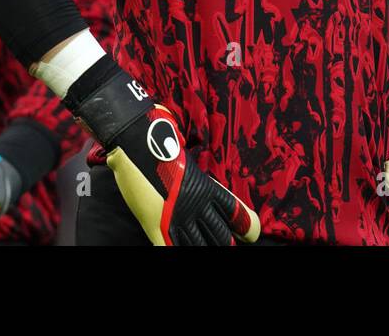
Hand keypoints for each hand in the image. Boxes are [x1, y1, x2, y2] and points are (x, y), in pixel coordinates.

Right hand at [69, 64, 259, 245]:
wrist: (136, 140)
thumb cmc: (159, 136)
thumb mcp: (183, 150)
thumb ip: (190, 162)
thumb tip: (187, 149)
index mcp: (207, 187)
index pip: (235, 213)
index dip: (246, 226)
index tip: (252, 234)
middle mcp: (197, 205)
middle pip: (219, 235)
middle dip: (222, 242)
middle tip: (223, 244)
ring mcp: (177, 218)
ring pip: (197, 246)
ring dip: (201, 248)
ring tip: (204, 249)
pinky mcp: (156, 226)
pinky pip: (171, 248)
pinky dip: (177, 250)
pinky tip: (178, 249)